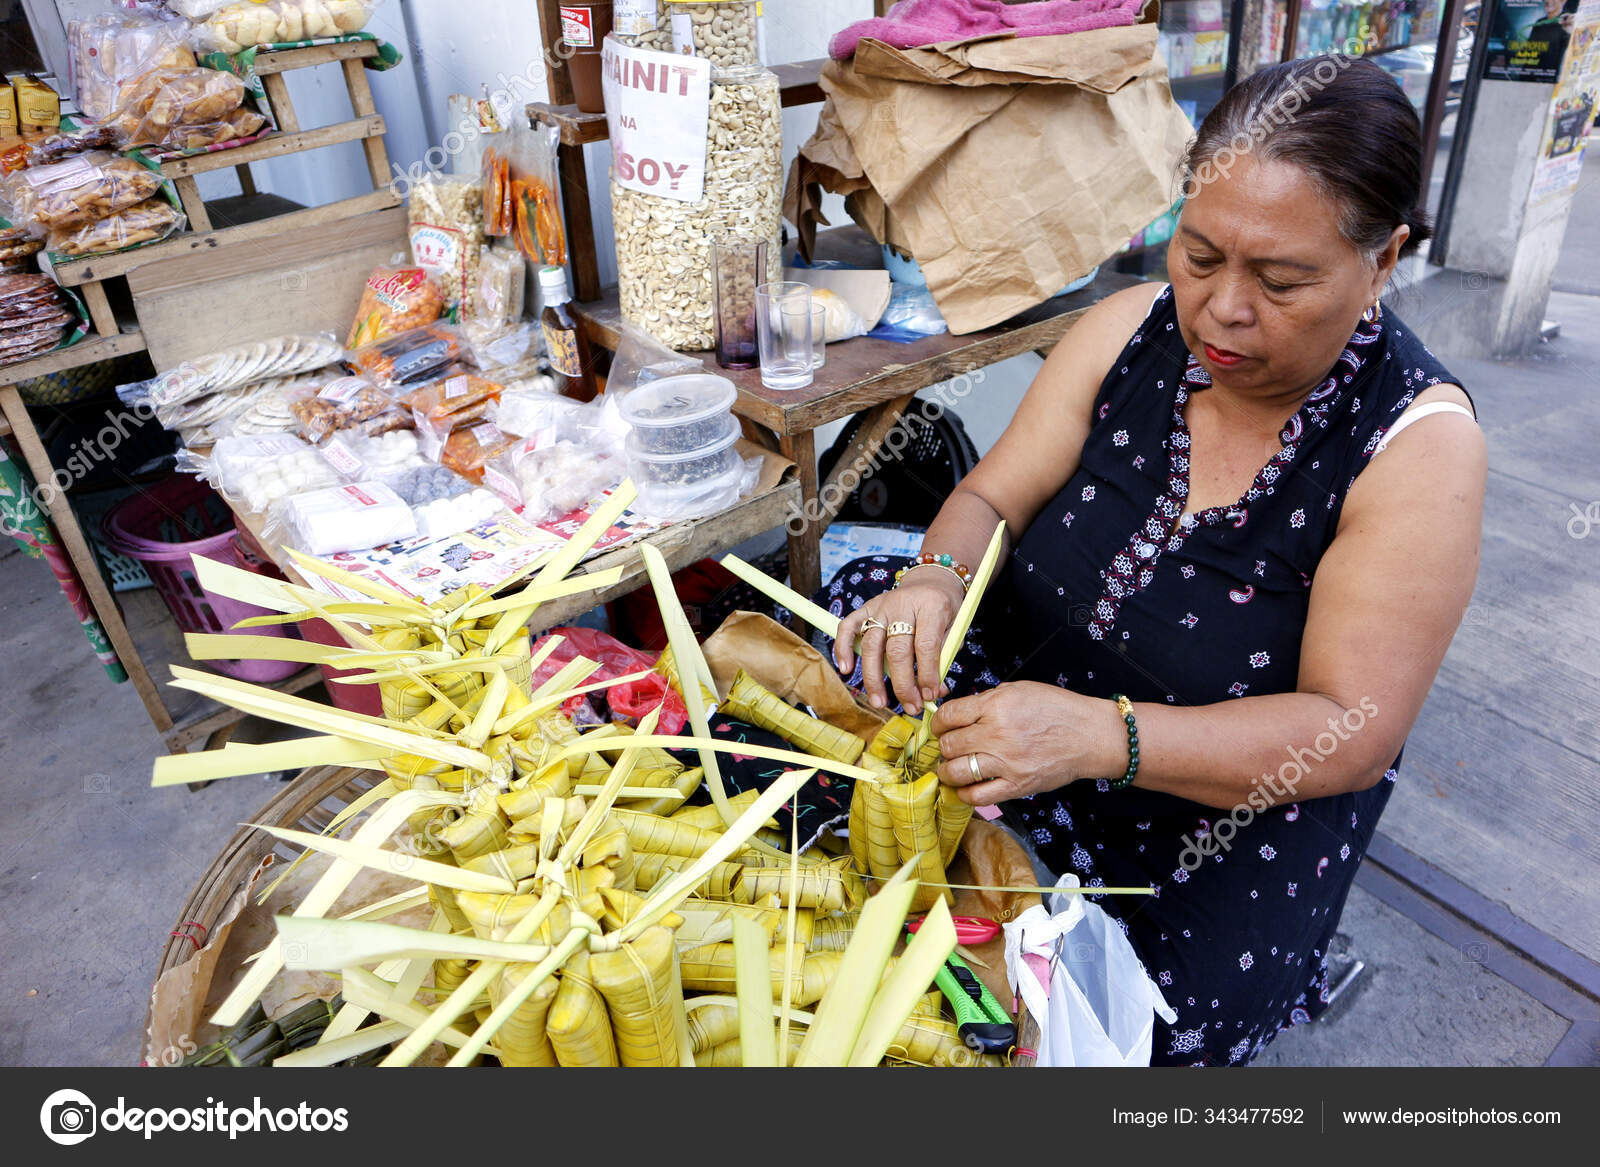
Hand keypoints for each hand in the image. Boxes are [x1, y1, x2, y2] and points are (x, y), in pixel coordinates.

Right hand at [834, 568, 964, 710]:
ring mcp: (882, 605)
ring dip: (873, 677)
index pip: (926, 645)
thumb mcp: (955, 628)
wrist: (931, 580)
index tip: (929, 696)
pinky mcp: (866, 607)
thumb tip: (933, 693)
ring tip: (879, 701)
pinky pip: (848, 626)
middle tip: (910, 706)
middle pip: (897, 649)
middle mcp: (903, 604)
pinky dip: (842, 647)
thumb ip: (945, 657)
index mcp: (931, 606)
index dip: (927, 674)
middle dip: (902, 683)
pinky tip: (846, 669)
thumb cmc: (944, 609)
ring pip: (871, 644)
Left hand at [931, 682, 1127, 805]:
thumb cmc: (1058, 710)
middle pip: (949, 744)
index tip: (939, 727)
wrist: (1091, 735)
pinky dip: (964, 794)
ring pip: (956, 771)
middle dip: (944, 746)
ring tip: (950, 769)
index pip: (949, 715)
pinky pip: (978, 796)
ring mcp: (1006, 762)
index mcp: (996, 706)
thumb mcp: (1020, 690)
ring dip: (947, 771)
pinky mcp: (1017, 785)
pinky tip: (965, 787)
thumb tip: (962, 712)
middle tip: (948, 748)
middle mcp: (997, 734)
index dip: (937, 723)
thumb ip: (988, 700)